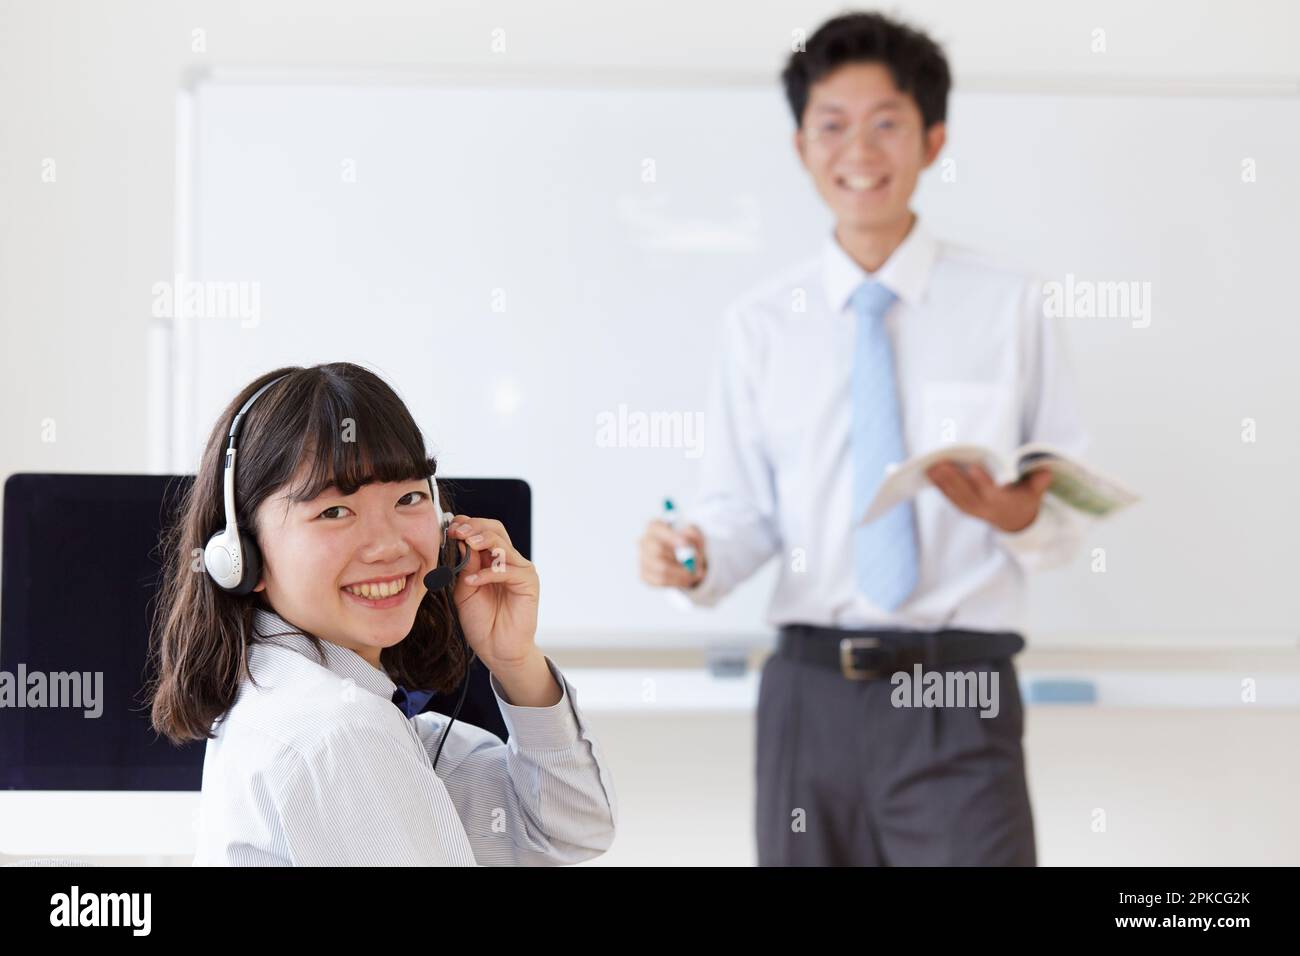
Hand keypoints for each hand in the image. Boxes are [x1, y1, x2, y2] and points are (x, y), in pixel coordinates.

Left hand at [446, 515, 539, 672]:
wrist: (497, 650)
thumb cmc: (481, 622)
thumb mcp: (464, 590)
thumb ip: (464, 566)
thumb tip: (459, 540)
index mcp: (492, 560)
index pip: (483, 530)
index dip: (467, 525)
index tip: (449, 528)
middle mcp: (509, 561)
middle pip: (495, 530)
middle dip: (474, 527)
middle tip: (456, 531)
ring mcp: (520, 570)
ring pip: (502, 545)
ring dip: (482, 540)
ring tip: (464, 543)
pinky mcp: (529, 583)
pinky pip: (507, 570)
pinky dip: (487, 573)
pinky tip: (471, 581)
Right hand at [639, 520, 707, 588]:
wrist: (685, 561)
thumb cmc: (689, 544)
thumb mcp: (696, 536)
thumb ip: (693, 535)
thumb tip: (686, 543)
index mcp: (654, 527)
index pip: (657, 529)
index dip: (671, 537)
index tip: (686, 544)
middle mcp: (644, 541)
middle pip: (657, 550)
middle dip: (678, 560)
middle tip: (696, 567)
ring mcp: (642, 559)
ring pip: (661, 570)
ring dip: (682, 574)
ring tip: (695, 574)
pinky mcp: (644, 575)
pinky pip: (661, 581)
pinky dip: (677, 581)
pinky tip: (685, 578)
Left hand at [926, 462, 1053, 532]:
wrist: (1015, 521)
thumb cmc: (1024, 499)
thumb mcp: (1035, 493)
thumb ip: (1039, 482)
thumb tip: (1045, 472)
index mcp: (1002, 502)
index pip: (990, 491)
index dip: (982, 480)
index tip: (973, 466)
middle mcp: (985, 508)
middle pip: (966, 494)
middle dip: (952, 479)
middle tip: (939, 463)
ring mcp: (973, 510)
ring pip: (955, 497)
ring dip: (941, 483)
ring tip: (930, 467)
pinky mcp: (964, 508)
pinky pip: (950, 498)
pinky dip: (940, 487)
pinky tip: (930, 474)